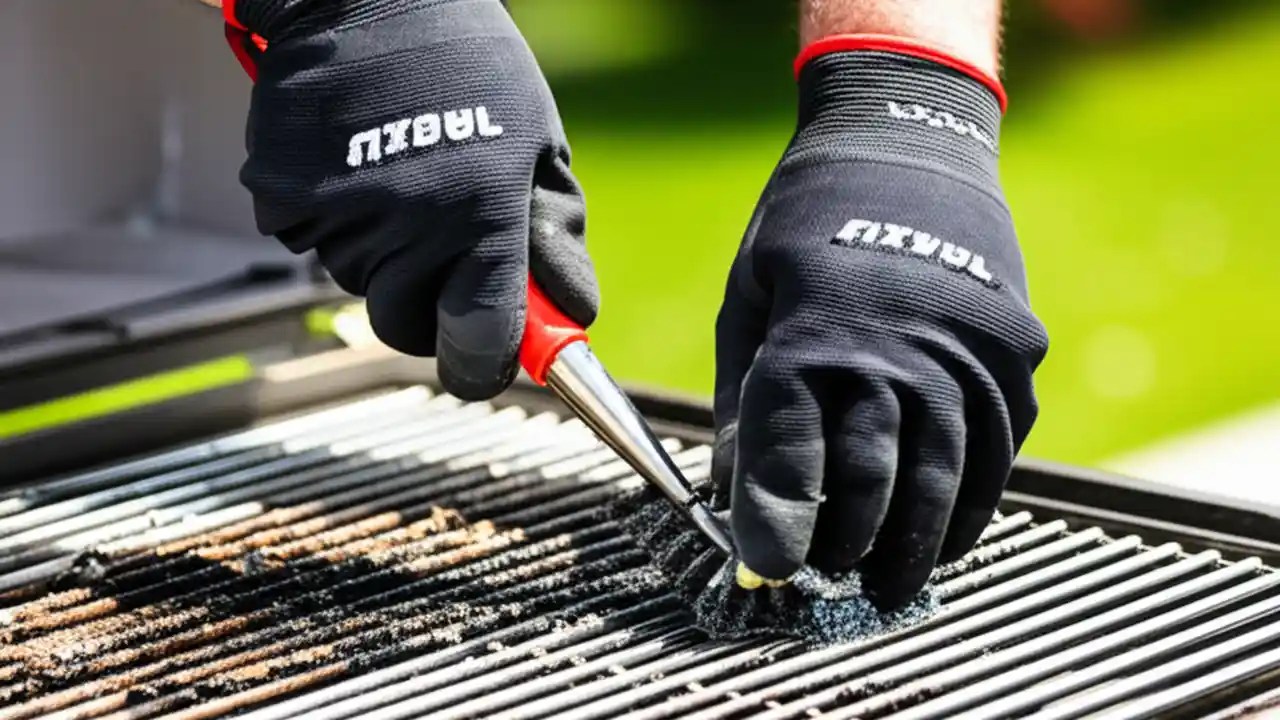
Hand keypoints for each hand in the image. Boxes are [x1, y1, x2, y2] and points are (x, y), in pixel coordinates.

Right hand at [225, 0, 596, 399]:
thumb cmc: (467, 63)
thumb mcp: (537, 144)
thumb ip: (554, 238)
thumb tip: (569, 316)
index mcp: (480, 220)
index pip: (479, 346)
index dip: (485, 363)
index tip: (488, 356)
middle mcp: (407, 230)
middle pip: (410, 330)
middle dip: (430, 305)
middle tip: (443, 243)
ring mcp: (338, 219)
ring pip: (361, 285)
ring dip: (383, 253)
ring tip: (399, 174)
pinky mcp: (281, 203)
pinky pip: (314, 246)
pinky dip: (335, 220)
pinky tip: (355, 162)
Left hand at [712, 38, 1047, 608]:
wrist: (908, 138)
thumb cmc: (808, 221)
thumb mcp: (750, 296)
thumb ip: (744, 400)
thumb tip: (731, 489)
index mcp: (809, 337)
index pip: (788, 458)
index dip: (774, 525)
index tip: (765, 567)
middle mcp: (890, 353)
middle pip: (869, 485)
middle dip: (842, 547)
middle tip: (825, 581)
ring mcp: (962, 355)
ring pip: (943, 483)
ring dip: (914, 547)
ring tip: (887, 588)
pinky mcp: (1011, 355)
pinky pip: (996, 454)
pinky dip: (972, 507)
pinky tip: (948, 536)